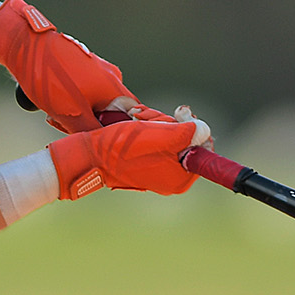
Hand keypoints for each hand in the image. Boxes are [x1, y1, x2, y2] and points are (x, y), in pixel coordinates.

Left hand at [0, 0, 139, 132]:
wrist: (26, 45)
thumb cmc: (50, 78)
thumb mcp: (71, 114)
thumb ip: (92, 132)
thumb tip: (104, 147)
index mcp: (114, 88)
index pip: (131, 119)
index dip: (115, 133)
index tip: (95, 141)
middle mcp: (111, 77)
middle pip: (111, 112)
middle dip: (91, 125)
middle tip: (67, 129)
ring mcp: (97, 69)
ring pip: (95, 103)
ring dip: (78, 115)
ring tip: (54, 117)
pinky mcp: (82, 66)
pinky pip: (84, 91)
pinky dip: (72, 102)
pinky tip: (53, 105)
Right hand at [48, 116, 201, 198]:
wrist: (89, 155)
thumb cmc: (121, 148)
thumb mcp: (159, 136)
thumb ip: (187, 133)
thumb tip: (205, 130)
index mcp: (180, 178)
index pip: (202, 149)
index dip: (193, 128)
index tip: (179, 115)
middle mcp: (172, 178)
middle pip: (186, 141)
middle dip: (168, 123)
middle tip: (149, 116)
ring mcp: (158, 170)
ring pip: (170, 137)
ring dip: (155, 122)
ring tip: (137, 118)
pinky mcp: (145, 162)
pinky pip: (156, 141)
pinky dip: (147, 128)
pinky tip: (135, 121)